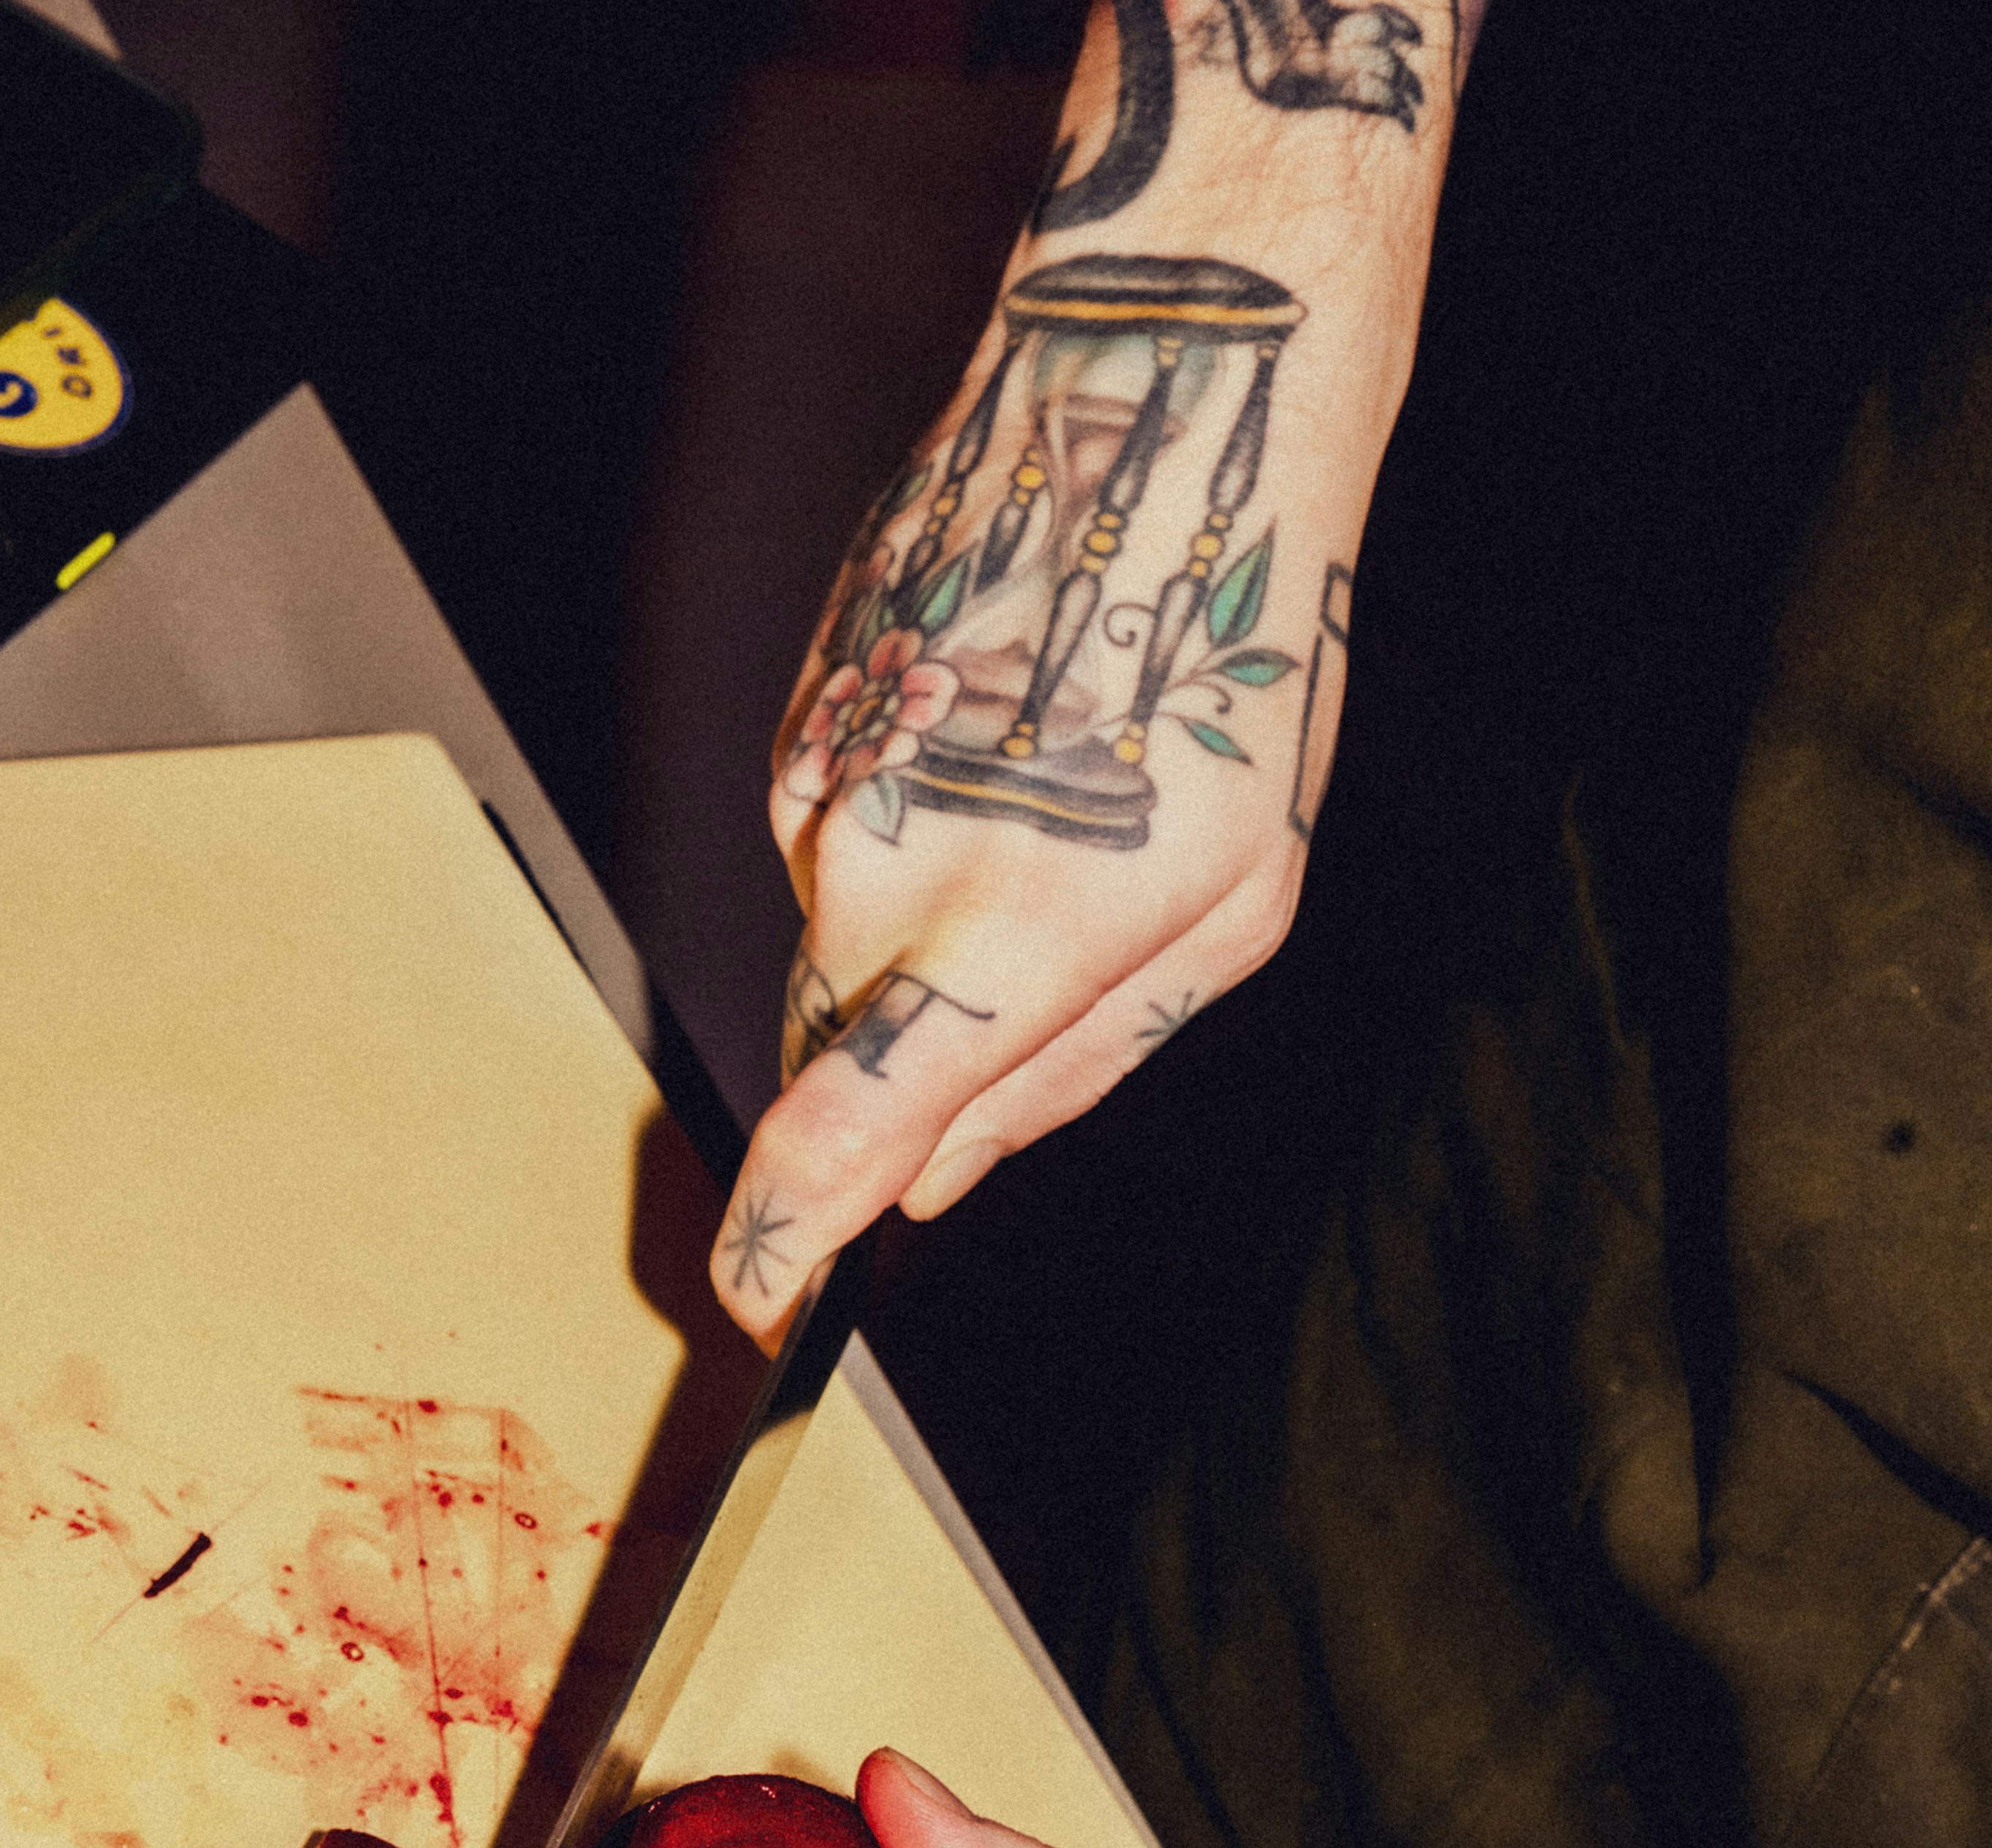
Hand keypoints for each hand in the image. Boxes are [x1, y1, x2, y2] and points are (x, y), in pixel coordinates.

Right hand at [706, 0, 1466, 1340]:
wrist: (1162, 401)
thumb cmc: (1228, 665)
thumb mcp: (1228, 915)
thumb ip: (1068, 1070)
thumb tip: (937, 1185)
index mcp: (1001, 938)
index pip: (829, 1140)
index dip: (782, 1242)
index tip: (763, 1301)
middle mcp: (875, 870)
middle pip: (837, 1054)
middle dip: (906, 1067)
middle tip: (1048, 963)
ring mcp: (818, 782)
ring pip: (841, 939)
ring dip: (931, 922)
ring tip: (1059, 803)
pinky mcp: (801, 712)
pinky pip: (835, 837)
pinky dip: (911, 831)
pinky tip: (1009, 741)